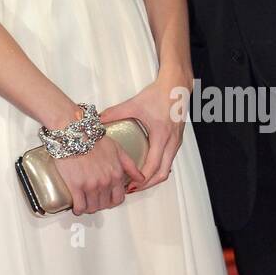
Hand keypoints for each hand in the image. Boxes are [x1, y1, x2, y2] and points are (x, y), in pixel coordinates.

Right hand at [52, 131, 145, 214]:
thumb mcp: (118, 149)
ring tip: (84, 202)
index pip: (118, 198)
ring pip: (92, 207)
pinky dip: (78, 209)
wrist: (74, 133)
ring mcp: (91, 185)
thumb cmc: (93, 139)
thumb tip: (141, 178)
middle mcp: (105, 182)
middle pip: (104, 204)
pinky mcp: (76, 185)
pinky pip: (79, 206)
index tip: (106, 199)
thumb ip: (131, 166)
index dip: (111, 201)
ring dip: (89, 208)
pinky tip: (76, 206)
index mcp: (116, 174)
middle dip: (99, 204)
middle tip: (93, 200)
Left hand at [101, 75, 188, 192]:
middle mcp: (172, 143)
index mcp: (161, 136)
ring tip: (138, 181)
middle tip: (132, 188)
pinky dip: (159, 168)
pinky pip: (169, 160)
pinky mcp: (177, 140)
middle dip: (147, 184)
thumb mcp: (134, 104)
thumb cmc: (159, 95)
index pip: (153, 166)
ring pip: (167, 169)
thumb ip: (115, 112)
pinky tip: (147, 167)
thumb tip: (98, 120)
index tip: (129, 185)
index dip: (141, 179)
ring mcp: (176, 142)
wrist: (177, 87)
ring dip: (153, 178)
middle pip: (162, 174)